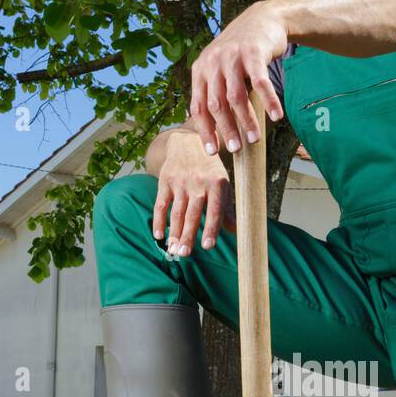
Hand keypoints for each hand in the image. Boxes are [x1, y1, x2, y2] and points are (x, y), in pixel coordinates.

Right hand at [152, 132, 235, 257]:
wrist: (188, 142)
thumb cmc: (210, 170)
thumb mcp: (222, 184)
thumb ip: (227, 208)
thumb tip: (236, 231)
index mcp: (217, 184)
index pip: (215, 210)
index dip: (212, 228)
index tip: (207, 246)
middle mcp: (198, 182)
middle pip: (193, 214)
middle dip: (188, 235)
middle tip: (184, 254)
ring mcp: (180, 181)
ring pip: (177, 212)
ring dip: (174, 232)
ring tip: (174, 250)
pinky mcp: (165, 180)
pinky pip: (161, 204)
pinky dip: (159, 220)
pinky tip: (159, 235)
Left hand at [189, 0, 286, 156]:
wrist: (263, 19)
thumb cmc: (242, 52)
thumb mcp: (221, 68)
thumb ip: (214, 91)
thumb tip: (214, 129)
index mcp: (201, 69)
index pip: (198, 106)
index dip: (205, 130)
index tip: (212, 151)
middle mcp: (213, 63)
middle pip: (216, 104)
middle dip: (226, 130)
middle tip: (235, 149)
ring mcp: (232, 57)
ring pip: (236, 97)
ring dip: (246, 120)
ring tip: (255, 138)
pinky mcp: (253, 53)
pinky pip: (260, 83)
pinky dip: (269, 101)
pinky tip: (277, 117)